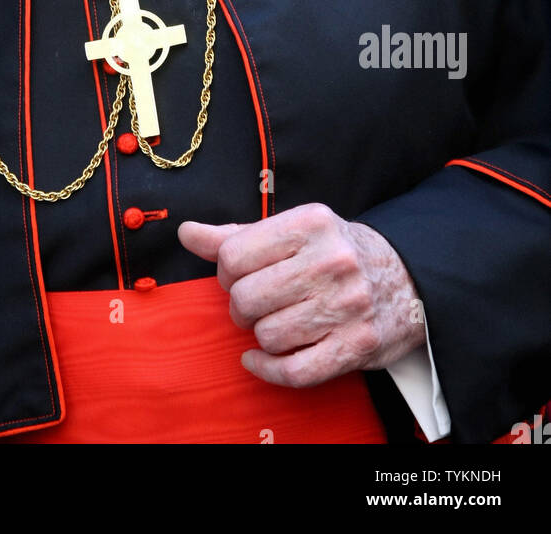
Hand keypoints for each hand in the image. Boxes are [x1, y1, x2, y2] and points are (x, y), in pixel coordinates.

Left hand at [178, 203, 425, 386]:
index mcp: (310, 224)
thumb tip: (187, 233)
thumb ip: (237, 234)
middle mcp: (331, 261)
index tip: (238, 277)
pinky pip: (293, 371)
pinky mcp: (357, 345)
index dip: (225, 272)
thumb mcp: (293, 231)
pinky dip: (267, 369)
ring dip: (262, 335)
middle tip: (255, 303)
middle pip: (246, 298)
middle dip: (241, 307)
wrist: (409, 279)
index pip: (234, 255)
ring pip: (267, 335)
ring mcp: (347, 305)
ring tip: (275, 322)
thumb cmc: (335, 252)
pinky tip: (259, 360)